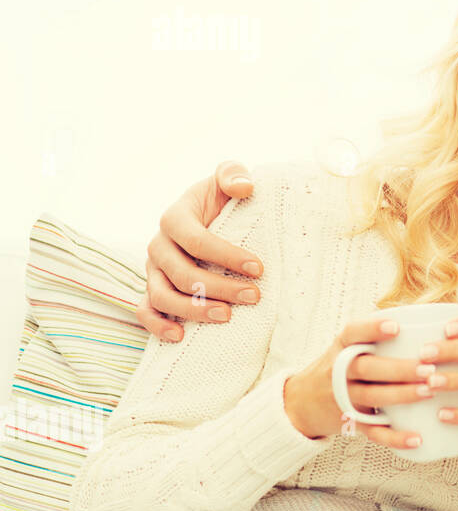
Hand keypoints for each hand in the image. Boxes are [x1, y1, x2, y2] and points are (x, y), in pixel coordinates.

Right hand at [138, 160, 264, 341]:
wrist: (207, 214)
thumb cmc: (220, 197)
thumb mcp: (227, 177)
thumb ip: (233, 174)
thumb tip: (244, 187)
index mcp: (174, 217)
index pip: (196, 240)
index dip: (226, 255)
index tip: (258, 267)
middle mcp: (158, 245)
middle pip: (182, 273)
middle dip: (219, 287)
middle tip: (254, 296)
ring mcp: (153, 270)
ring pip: (162, 295)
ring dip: (193, 310)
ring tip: (227, 317)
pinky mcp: (153, 288)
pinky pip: (145, 310)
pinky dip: (157, 325)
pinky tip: (180, 336)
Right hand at [284, 317, 439, 449]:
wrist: (300, 403)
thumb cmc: (337, 367)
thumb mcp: (345, 346)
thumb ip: (373, 334)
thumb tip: (421, 312)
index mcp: (341, 348)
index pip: (353, 333)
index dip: (373, 329)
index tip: (396, 326)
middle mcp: (339, 371)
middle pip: (367, 368)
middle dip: (398, 368)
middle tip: (428, 368)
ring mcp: (344, 398)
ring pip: (373, 397)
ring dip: (402, 395)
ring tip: (428, 391)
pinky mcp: (351, 422)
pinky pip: (373, 432)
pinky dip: (395, 437)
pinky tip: (417, 438)